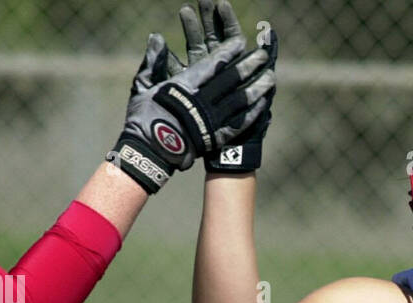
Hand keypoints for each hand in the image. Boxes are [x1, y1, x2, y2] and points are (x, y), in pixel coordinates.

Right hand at [107, 2, 274, 193]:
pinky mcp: (215, 139)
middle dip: (247, 67)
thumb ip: (154, 61)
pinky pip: (238, 124)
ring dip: (256, 89)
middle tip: (262, 56)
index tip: (240, 43)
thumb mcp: (143, 87)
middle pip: (229, 81)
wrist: (146, 154)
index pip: (210, 65)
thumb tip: (157, 37)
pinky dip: (252, 113)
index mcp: (182, 87)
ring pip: (238, 102)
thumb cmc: (141, 118)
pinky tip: (264, 104)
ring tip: (271, 77)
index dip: (227, 53)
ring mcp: (209, 122)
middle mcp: (199, 103)